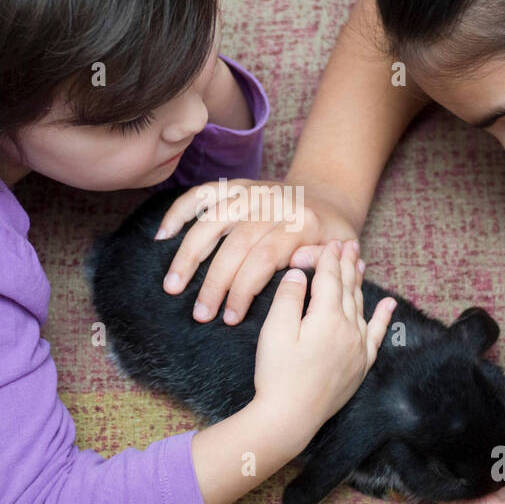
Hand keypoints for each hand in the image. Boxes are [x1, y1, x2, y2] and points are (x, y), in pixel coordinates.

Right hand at [154, 179, 360, 324]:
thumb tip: (296, 273)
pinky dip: (180, 211)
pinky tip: (163, 236)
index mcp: (302, 224)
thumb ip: (322, 266)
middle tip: (199, 314)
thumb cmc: (332, 238)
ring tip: (172, 285)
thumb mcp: (341, 256)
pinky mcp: (239, 186)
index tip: (230, 318)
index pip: (265, 257)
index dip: (244, 288)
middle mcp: (276, 203)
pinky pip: (204, 193)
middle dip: (214, 282)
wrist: (329, 198)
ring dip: (190, 254)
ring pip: (214, 219)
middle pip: (236, 243)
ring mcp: (255, 191)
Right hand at [252, 238, 394, 432]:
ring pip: (361, 306)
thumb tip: (299, 273)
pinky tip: (388, 304)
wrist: (290, 417)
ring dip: (360, 283)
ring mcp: (358, 348)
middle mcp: (349, 329)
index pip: (330, 279)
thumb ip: (288, 297)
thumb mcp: (274, 331)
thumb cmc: (277, 374)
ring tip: (361, 263)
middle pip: (348, 288)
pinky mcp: (360, 365)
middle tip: (350, 244)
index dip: (329, 258)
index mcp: (327, 317)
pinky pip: (377, 334)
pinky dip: (383, 316)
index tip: (331, 242)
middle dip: (348, 264)